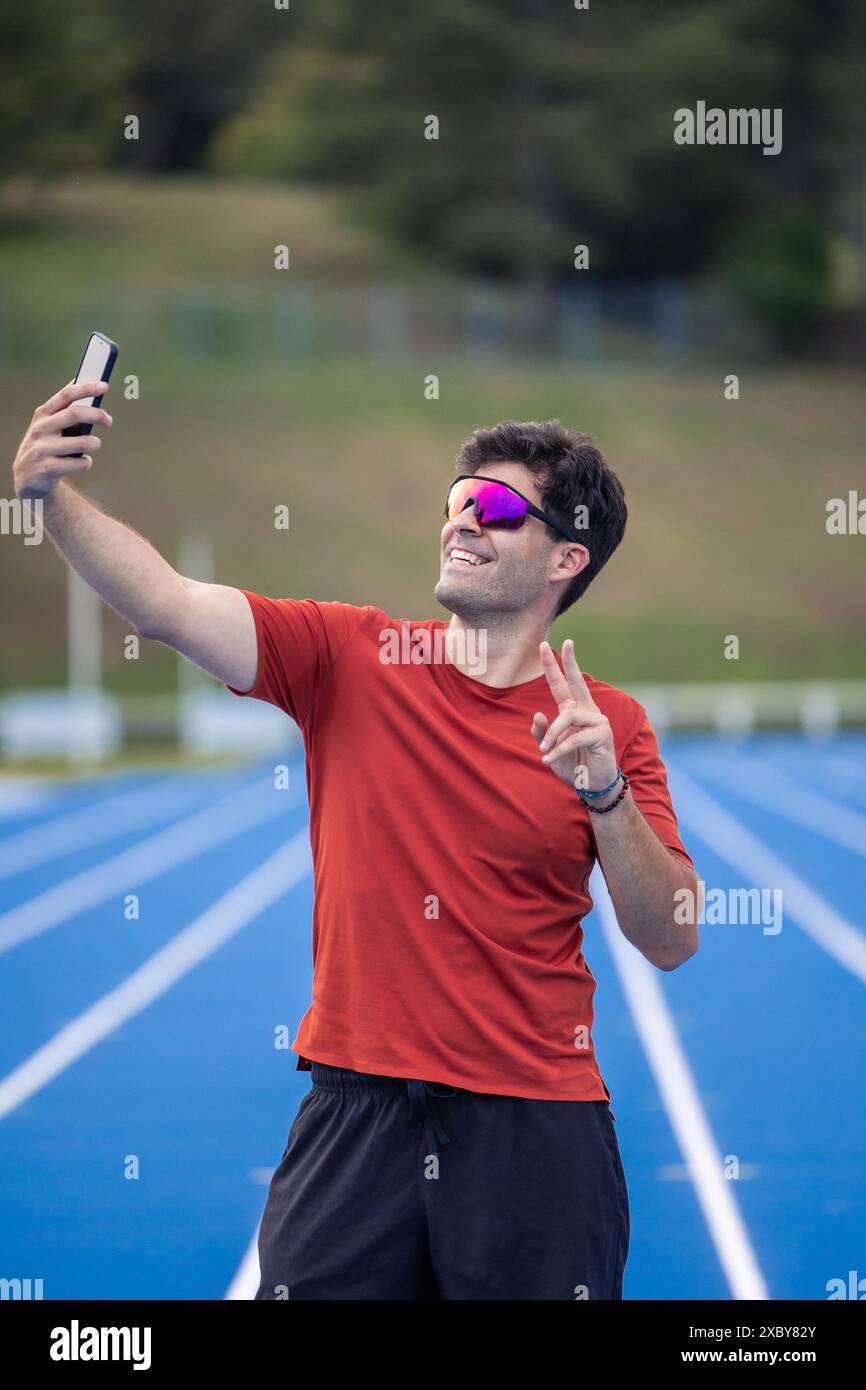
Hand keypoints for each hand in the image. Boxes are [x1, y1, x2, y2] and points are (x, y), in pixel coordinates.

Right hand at [12, 379, 111, 499]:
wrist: (27, 476)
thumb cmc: (47, 445)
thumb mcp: (50, 427)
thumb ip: (67, 412)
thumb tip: (93, 393)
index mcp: (43, 414)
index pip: (66, 395)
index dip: (86, 389)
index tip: (104, 386)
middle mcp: (40, 428)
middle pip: (75, 414)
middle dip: (97, 415)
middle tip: (109, 420)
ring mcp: (43, 448)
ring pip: (82, 442)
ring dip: (94, 443)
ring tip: (95, 444)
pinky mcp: (48, 468)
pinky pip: (80, 463)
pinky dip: (86, 462)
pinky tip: (82, 462)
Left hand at [531, 639, 617, 795]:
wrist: (593, 785)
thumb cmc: (573, 764)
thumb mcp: (551, 748)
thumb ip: (542, 733)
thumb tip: (537, 714)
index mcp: (574, 711)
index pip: (563, 685)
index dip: (555, 666)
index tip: (545, 646)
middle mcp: (587, 711)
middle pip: (578, 683)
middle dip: (570, 662)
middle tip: (567, 642)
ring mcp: (597, 721)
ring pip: (568, 716)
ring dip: (553, 734)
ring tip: (544, 750)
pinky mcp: (602, 735)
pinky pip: (575, 737)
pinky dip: (559, 748)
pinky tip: (549, 758)